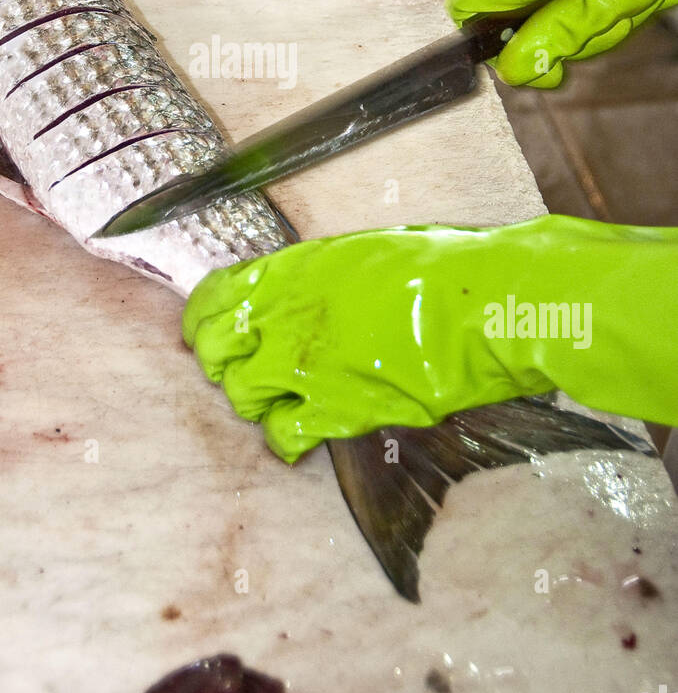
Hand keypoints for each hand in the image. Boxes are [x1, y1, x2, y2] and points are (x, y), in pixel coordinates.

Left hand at [182, 217, 677, 460]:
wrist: (489, 304)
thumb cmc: (443, 269)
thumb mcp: (362, 253)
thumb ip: (315, 277)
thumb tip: (294, 293)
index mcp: (294, 267)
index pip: (212, 297)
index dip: (203, 321)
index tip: (208, 332)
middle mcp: (287, 314)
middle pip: (214, 351)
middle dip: (224, 363)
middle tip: (244, 370)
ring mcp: (306, 364)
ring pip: (240, 396)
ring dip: (256, 401)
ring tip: (283, 398)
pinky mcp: (337, 409)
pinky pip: (282, 435)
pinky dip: (287, 438)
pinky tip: (306, 431)